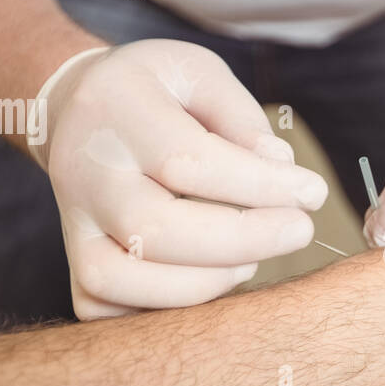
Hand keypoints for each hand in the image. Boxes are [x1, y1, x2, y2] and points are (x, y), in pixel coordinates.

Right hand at [33, 40, 327, 318]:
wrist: (76, 108)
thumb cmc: (156, 91)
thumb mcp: (199, 73)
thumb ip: (241, 117)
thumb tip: (281, 169)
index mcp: (114, 107)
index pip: (186, 159)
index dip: (259, 185)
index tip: (313, 193)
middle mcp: (81, 168)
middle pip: (152, 228)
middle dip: (242, 240)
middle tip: (298, 231)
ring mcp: (72, 220)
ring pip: (120, 279)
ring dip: (203, 283)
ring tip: (250, 260)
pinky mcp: (75, 260)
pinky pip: (104, 308)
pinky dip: (162, 312)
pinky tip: (208, 282)